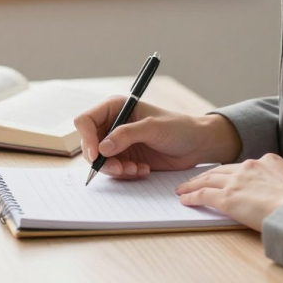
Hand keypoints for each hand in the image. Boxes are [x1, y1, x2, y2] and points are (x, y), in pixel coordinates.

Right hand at [73, 96, 241, 178]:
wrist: (197, 145)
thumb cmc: (179, 128)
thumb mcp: (153, 128)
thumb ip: (126, 135)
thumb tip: (102, 148)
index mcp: (115, 108)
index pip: (86, 121)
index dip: (87, 138)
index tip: (97, 154)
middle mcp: (113, 125)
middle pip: (90, 145)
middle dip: (103, 160)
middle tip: (121, 168)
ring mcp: (119, 143)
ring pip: (101, 161)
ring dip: (116, 169)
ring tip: (135, 169)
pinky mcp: (126, 158)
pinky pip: (115, 170)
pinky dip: (126, 174)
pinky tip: (143, 170)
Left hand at [174, 154, 282, 230]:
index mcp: (269, 161)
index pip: (243, 166)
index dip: (230, 171)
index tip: (223, 175)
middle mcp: (250, 166)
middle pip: (221, 169)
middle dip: (206, 175)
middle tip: (195, 179)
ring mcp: (237, 181)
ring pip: (208, 179)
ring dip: (194, 184)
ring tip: (183, 188)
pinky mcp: (228, 198)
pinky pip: (204, 195)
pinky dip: (192, 196)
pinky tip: (185, 199)